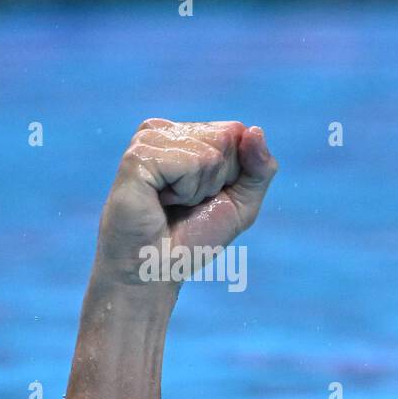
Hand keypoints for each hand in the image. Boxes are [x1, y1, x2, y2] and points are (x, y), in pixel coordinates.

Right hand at [92, 119, 278, 288]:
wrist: (158, 268)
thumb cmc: (195, 237)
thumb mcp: (243, 203)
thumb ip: (260, 168)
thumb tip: (256, 130)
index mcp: (187, 134)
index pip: (238, 132)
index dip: (235, 173)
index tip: (207, 195)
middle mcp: (166, 130)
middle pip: (227, 138)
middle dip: (219, 180)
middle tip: (188, 202)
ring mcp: (148, 139)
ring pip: (210, 152)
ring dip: (200, 189)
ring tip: (172, 202)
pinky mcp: (138, 155)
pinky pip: (191, 163)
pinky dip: (186, 191)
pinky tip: (161, 201)